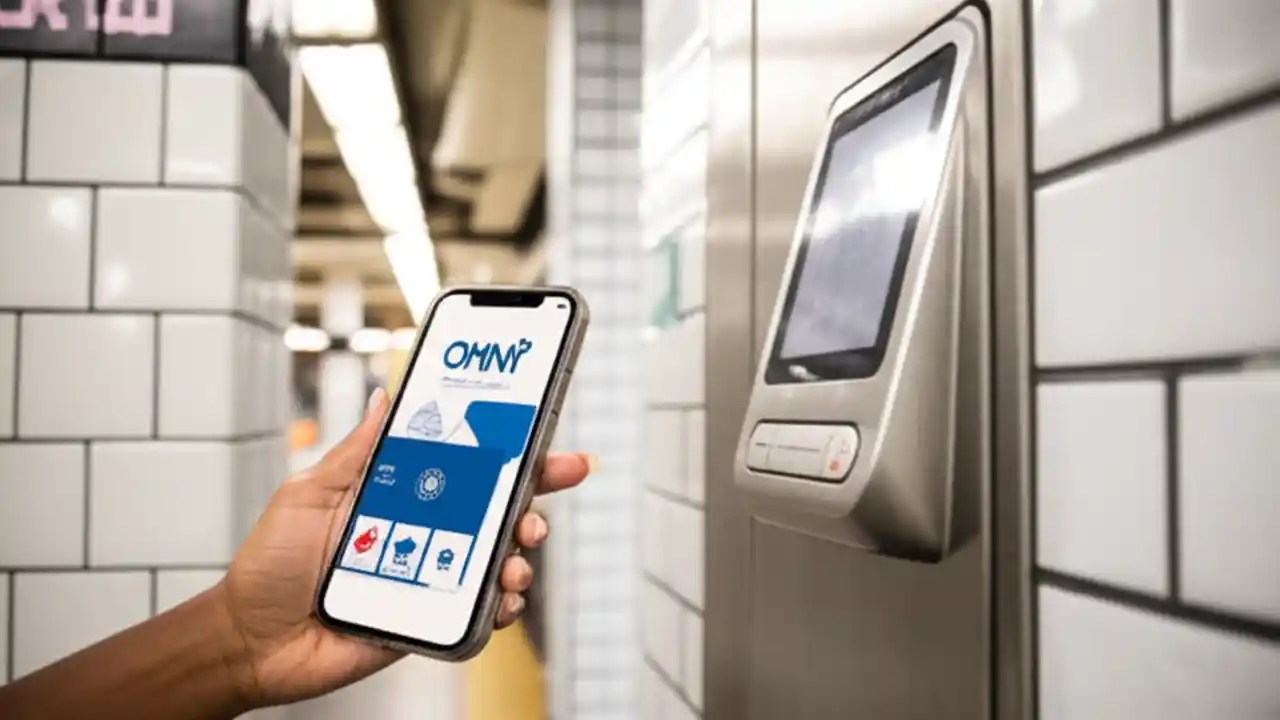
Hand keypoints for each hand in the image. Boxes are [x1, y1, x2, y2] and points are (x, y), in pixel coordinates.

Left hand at [215, 388, 590, 706]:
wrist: (250, 639)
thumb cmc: (269, 567)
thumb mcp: (308, 493)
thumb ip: (355, 451)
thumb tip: (384, 400)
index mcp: (402, 497)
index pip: (467, 469)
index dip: (511, 456)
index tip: (547, 442)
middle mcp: (425, 535)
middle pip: (497, 513)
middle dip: (534, 504)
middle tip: (541, 506)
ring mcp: (431, 578)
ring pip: (499, 563)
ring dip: (521, 558)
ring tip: (514, 561)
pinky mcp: (431, 621)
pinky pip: (481, 613)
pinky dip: (503, 606)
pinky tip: (502, 599)